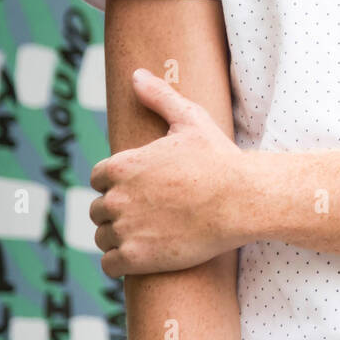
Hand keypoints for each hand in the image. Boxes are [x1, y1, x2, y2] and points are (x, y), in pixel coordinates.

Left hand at [89, 68, 246, 276]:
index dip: (115, 183)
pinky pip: (109, 264)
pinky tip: (139, 255)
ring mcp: (125, 229)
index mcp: (123, 165)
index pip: (97, 178)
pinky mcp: (136, 258)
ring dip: (117, 237)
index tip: (135, 188)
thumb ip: (159, 97)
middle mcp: (117, 197)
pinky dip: (119, 262)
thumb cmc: (218, 158)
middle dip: (117, 210)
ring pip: (102, 237)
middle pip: (97, 209)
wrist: (241, 200)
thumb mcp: (191, 120)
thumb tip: (136, 75)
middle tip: (144, 212)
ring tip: (144, 233)